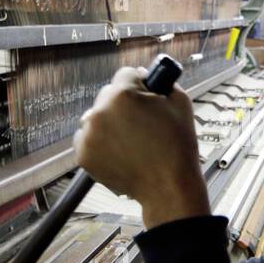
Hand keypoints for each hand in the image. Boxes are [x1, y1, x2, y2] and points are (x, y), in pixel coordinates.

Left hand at [75, 65, 209, 228]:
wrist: (168, 187)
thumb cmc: (176, 149)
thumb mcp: (180, 102)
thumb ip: (162, 82)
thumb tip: (146, 76)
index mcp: (123, 95)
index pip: (126, 75)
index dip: (140, 85)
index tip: (145, 96)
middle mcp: (100, 112)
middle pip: (109, 95)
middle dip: (124, 104)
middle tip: (142, 123)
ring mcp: (89, 134)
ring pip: (97, 116)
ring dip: (110, 123)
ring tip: (132, 140)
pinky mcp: (83, 154)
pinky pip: (88, 138)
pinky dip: (101, 142)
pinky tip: (121, 150)